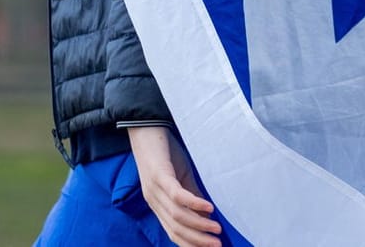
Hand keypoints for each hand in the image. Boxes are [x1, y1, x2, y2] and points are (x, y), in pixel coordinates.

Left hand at [127, 125, 221, 246]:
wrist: (146, 128)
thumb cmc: (165, 152)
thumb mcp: (181, 177)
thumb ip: (192, 196)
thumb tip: (207, 215)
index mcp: (158, 205)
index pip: (174, 233)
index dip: (192, 244)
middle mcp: (154, 201)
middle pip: (176, 229)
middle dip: (198, 241)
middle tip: (218, 246)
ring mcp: (155, 190)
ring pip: (177, 216)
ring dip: (199, 226)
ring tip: (217, 230)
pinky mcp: (159, 176)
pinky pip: (177, 196)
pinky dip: (194, 204)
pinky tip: (209, 207)